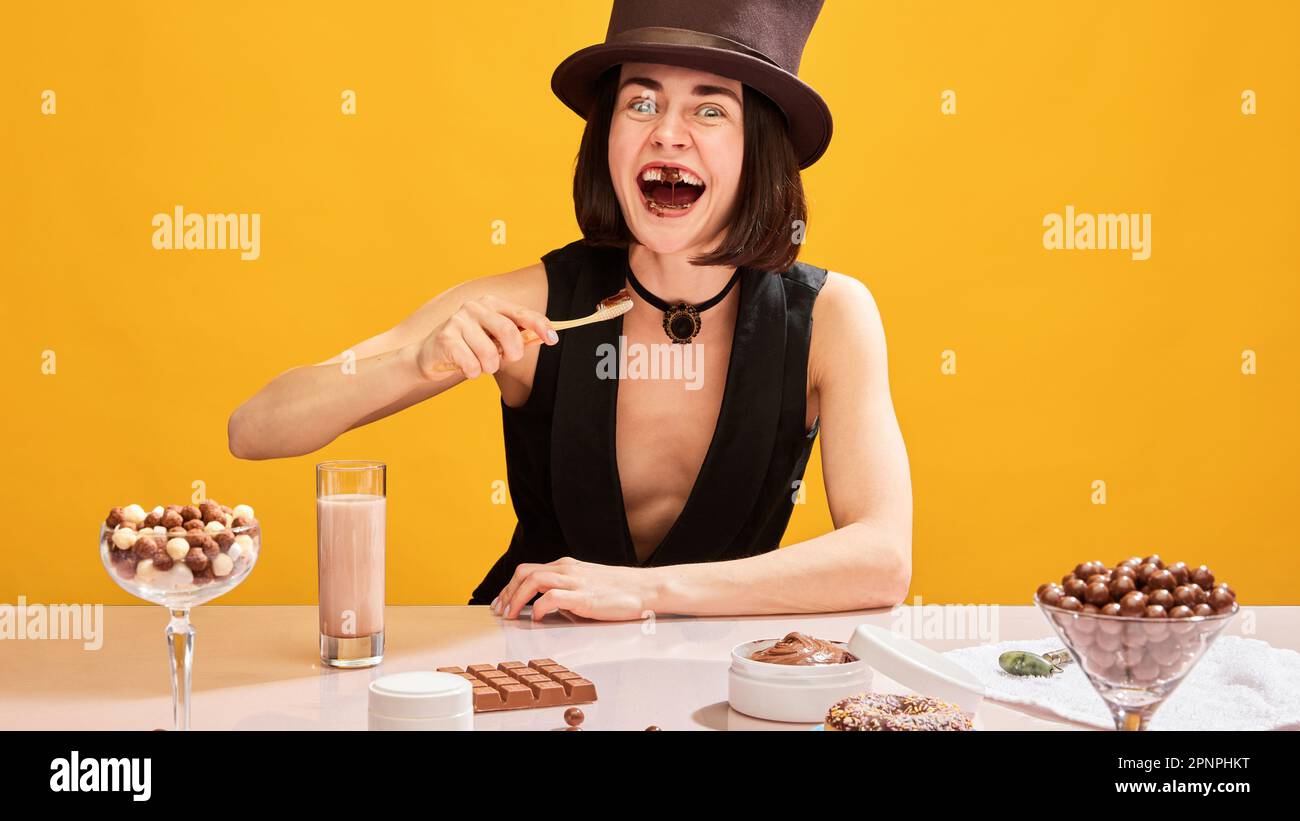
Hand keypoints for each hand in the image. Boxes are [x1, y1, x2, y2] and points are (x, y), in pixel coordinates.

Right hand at [413, 294, 556, 381]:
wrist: (430, 356)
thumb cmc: (468, 347)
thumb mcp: (494, 339)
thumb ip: (517, 336)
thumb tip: (546, 336)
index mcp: (490, 303)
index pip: (521, 313)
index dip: (540, 325)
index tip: (553, 339)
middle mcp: (474, 307)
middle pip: (509, 332)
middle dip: (513, 353)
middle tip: (507, 359)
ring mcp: (458, 320)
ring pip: (490, 354)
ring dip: (489, 367)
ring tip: (479, 364)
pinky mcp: (446, 338)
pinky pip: (472, 365)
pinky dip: (473, 372)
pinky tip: (465, 366)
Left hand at [491, 557, 662, 621]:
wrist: (645, 589)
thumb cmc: (620, 590)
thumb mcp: (588, 585)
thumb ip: (568, 591)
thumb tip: (549, 607)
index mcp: (567, 566)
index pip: (528, 570)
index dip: (510, 587)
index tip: (502, 602)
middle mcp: (567, 569)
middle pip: (524, 572)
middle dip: (507, 592)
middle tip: (500, 611)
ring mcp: (574, 581)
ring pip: (532, 580)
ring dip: (516, 599)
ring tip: (511, 616)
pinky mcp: (582, 596)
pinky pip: (550, 598)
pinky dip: (538, 608)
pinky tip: (537, 618)